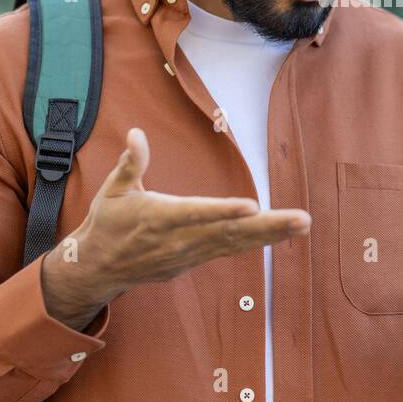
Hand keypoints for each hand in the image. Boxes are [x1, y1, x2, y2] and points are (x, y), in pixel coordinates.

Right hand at [43, 127, 310, 326]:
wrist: (99, 268)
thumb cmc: (107, 222)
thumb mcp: (113, 191)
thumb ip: (131, 163)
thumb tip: (136, 133)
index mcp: (159, 218)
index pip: (196, 213)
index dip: (223, 211)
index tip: (252, 207)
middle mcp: (180, 239)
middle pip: (229, 233)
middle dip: (268, 227)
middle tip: (302, 220)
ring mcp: (190, 254)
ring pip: (236, 243)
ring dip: (272, 234)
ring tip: (303, 224)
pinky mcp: (195, 261)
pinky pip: (231, 250)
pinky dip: (257, 242)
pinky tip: (283, 233)